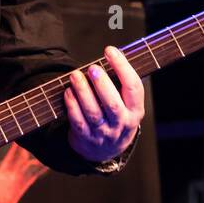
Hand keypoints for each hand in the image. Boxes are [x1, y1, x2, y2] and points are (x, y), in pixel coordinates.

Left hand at [63, 45, 143, 163]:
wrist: (105, 151)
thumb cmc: (115, 117)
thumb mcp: (127, 105)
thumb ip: (121, 84)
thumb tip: (111, 53)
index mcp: (135, 111)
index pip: (133, 87)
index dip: (123, 67)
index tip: (111, 51)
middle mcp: (121, 123)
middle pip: (112, 103)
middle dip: (102, 84)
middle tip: (92, 68)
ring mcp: (103, 133)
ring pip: (93, 112)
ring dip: (83, 92)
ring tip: (75, 75)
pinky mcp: (86, 138)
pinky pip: (77, 121)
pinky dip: (72, 105)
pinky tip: (68, 91)